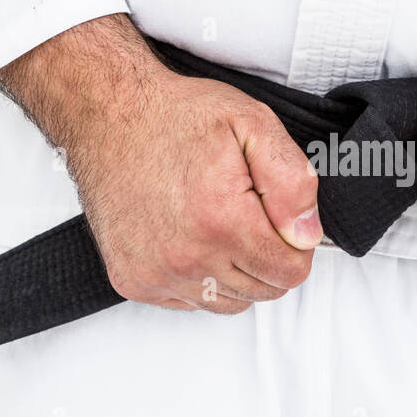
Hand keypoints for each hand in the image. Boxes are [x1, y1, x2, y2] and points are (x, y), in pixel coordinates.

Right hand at [0, 14, 319, 312]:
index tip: (277, 215)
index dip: (295, 243)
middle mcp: (185, 257)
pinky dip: (199, 277)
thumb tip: (307, 236)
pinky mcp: (132, 280)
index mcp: (220, 220)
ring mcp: (154, 273)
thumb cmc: (179, 116)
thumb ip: (293, 182)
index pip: (291, 271)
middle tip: (248, 213)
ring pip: (228, 302)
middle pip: (263, 291)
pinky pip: (189, 301)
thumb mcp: (253, 124)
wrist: (109, 114)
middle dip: (267, 256)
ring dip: (235, 271)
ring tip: (219, 224)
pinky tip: (189, 236)